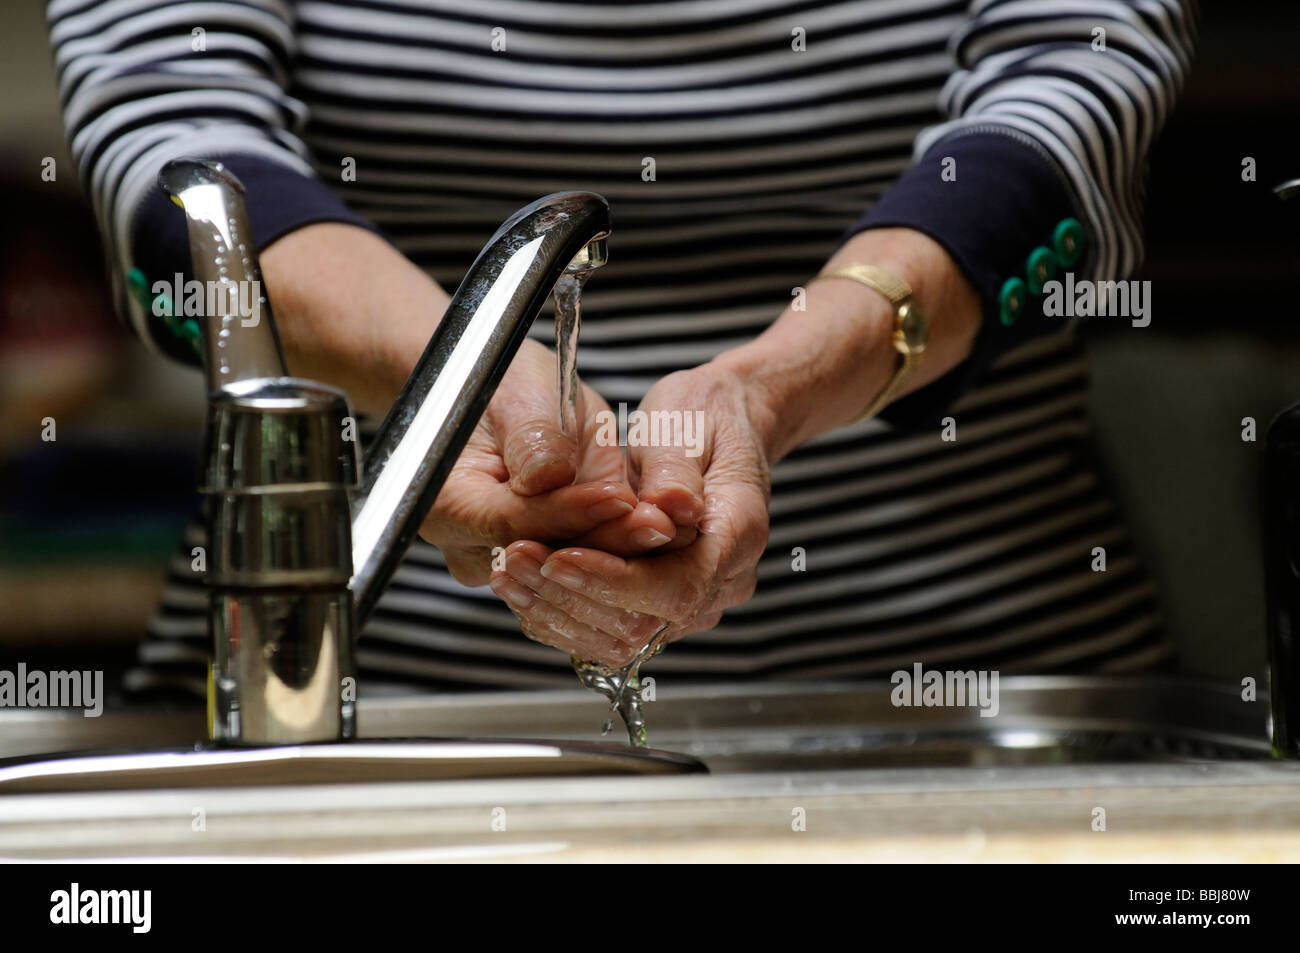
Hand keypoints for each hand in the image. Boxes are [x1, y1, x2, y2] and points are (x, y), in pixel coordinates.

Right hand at [260, 223, 675, 586]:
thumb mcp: (520, 394)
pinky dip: (614, 548)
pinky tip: (653, 532)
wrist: (500, 402)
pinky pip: (575, 564)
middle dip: (603, 540)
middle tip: (659, 524)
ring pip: (564, 566)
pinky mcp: (536, 563)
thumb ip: (533, 440)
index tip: (619, 498)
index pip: (510, 519)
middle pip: (540, 556)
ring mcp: (500, 561)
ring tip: (665, 527)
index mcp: (442, 499)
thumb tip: (550, 477)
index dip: (569, 512)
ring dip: (616, 549)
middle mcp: (467, 545)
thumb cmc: (504, 387)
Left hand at [490, 363, 771, 664]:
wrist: (723, 426)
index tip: (558, 556)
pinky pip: (615, 629)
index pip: (676, 587)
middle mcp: (723, 582)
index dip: (612, 580)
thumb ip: (676, 470)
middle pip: (645, 624)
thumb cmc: (705, 417)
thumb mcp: (689, 423)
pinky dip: (565, 615)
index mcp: (737, 535)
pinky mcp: (664, 604)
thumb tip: (671, 506)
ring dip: (559, 613)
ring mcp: (696, 600)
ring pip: (624, 638)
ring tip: (508, 574)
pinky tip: (525, 588)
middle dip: (572, 597)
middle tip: (514, 558)